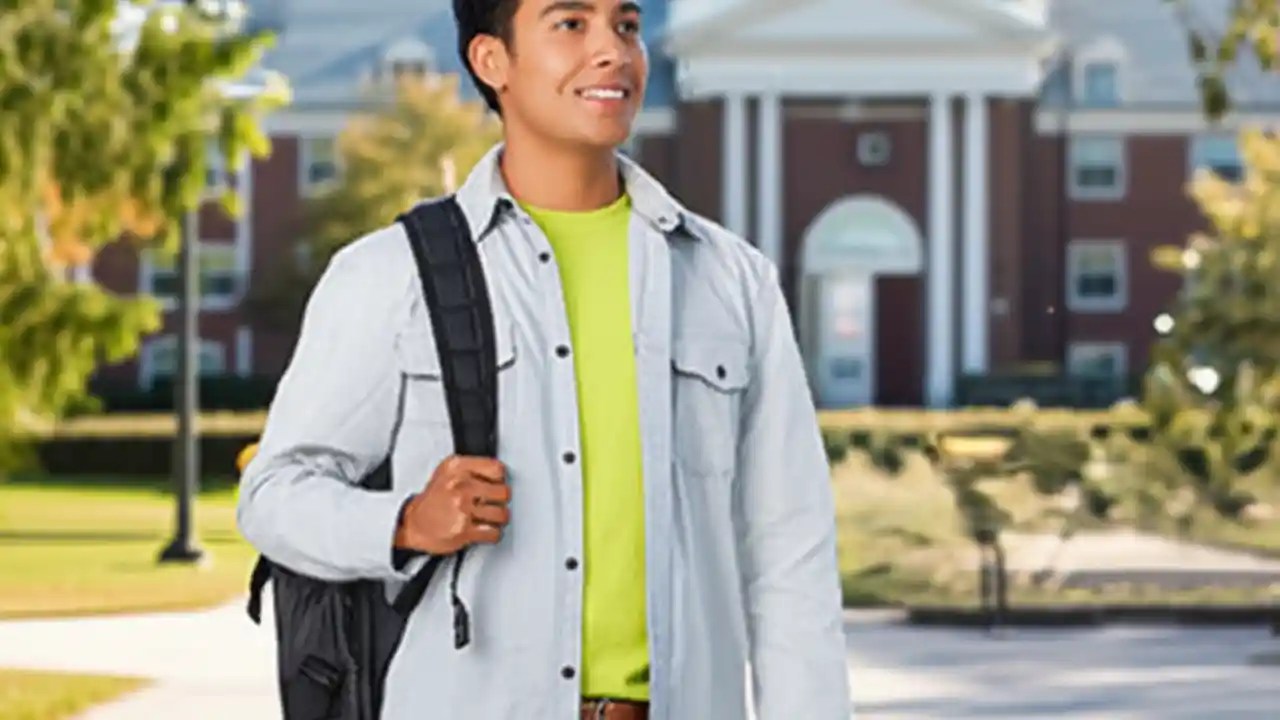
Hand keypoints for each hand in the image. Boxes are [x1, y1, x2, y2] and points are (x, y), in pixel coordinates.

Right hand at [394, 456, 509, 554]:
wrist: (413, 524)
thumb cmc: (433, 500)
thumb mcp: (448, 472)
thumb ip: (474, 468)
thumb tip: (502, 474)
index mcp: (456, 467)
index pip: (497, 468)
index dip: (499, 479)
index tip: (494, 485)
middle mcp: (460, 485)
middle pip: (503, 492)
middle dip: (500, 500)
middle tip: (491, 503)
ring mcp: (462, 508)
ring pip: (502, 514)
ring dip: (498, 519)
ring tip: (488, 517)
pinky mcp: (464, 530)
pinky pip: (494, 533)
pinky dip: (492, 534)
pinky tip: (483, 529)